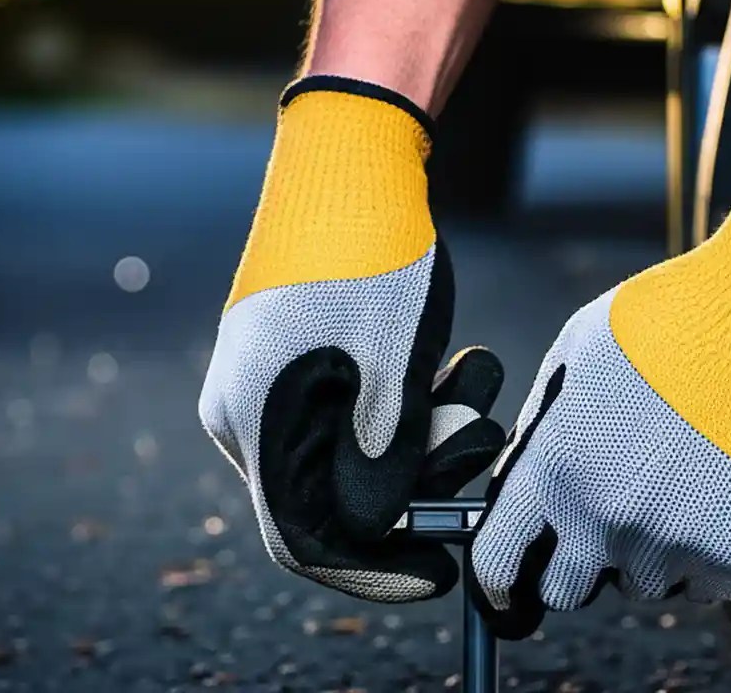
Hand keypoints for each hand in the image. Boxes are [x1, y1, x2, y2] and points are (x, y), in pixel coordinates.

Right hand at [199, 80, 503, 601]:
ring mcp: (275, 390)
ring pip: (357, 460)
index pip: (302, 540)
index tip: (443, 570)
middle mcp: (251, 415)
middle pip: (335, 501)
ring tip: (474, 379)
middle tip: (479, 439)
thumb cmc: (369, 251)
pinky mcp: (306, 369)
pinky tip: (455, 367)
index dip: (373, 570)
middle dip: (420, 483)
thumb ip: (382, 458)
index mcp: (255, 419)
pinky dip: (415, 409)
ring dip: (430, 437)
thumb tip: (378, 527)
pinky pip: (360, 419)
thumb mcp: (390, 360)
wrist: (350, 159)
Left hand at [467, 162, 730, 637]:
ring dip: (659, 548)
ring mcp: (683, 545)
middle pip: (571, 590)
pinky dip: (727, 546)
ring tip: (689, 478)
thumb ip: (540, 429)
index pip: (497, 563)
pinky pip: (724, 578)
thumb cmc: (673, 319)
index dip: (500, 577)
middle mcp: (610, 521)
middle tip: (619, 509)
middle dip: (585, 559)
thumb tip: (521, 478)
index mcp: (554, 471)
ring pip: (653, 583)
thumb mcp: (575, 354)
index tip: (511, 580)